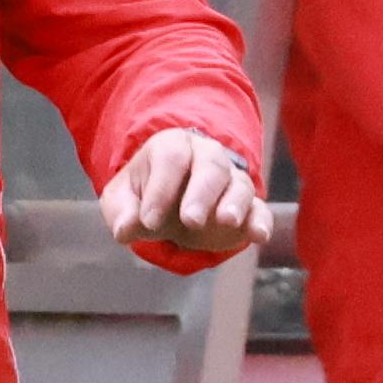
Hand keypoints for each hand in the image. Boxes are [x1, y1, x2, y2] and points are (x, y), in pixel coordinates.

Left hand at [98, 127, 268, 259]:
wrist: (168, 203)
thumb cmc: (143, 195)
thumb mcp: (122, 201)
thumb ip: (121, 212)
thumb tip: (124, 230)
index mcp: (173, 147)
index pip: (171, 158)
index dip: (161, 189)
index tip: (149, 221)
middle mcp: (207, 157)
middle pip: (210, 166)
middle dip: (201, 193)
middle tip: (191, 220)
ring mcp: (231, 180)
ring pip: (239, 185)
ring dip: (234, 203)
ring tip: (227, 221)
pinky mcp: (248, 207)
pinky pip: (259, 209)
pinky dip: (261, 222)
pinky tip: (259, 236)